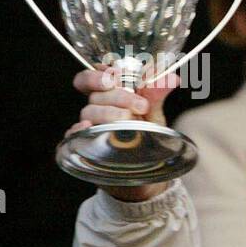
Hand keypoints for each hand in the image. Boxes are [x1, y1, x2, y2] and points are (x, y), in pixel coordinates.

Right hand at [65, 64, 179, 201]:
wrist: (146, 173)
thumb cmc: (145, 138)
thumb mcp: (154, 116)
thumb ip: (157, 96)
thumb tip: (172, 78)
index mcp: (110, 97)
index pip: (93, 78)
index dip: (100, 74)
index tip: (116, 75)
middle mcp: (98, 110)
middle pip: (95, 94)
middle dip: (119, 95)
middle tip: (141, 106)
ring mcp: (91, 128)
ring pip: (88, 112)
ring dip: (108, 112)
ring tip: (128, 119)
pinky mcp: (85, 146)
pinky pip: (73, 135)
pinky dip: (78, 129)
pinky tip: (88, 127)